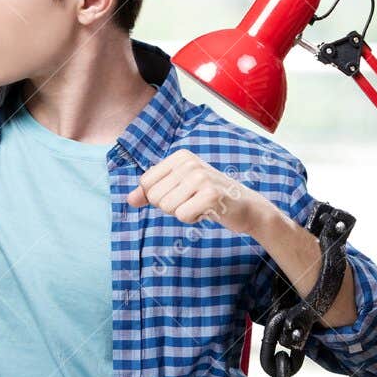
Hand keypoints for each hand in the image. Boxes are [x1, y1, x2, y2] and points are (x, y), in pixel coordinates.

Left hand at [127, 150, 267, 237]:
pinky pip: (182, 216)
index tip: (181, 194)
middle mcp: (190, 163)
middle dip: (171, 206)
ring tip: (200, 205)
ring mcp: (201, 177)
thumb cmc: (209, 197)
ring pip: (167, 207)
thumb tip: (129, 200)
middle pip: (155, 197)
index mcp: (180, 156)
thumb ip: (152, 192)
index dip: (158, 197)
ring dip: (182, 213)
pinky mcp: (211, 195)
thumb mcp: (179, 189)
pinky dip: (193, 219)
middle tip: (193, 201)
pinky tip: (208, 211)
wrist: (247, 207)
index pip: (146, 183)